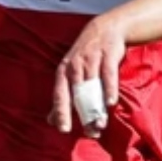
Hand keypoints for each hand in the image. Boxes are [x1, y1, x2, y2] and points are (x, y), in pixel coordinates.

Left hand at [51, 18, 124, 137]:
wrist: (105, 29)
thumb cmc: (85, 56)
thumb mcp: (70, 74)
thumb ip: (62, 97)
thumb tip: (50, 121)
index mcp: (63, 72)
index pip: (60, 95)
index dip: (61, 112)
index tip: (63, 129)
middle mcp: (75, 66)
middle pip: (77, 94)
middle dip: (83, 114)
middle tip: (90, 132)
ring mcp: (91, 59)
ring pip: (92, 87)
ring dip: (97, 106)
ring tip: (101, 123)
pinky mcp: (107, 54)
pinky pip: (107, 73)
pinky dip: (109, 88)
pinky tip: (111, 102)